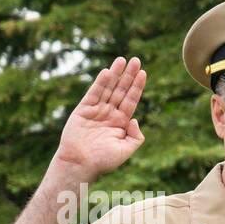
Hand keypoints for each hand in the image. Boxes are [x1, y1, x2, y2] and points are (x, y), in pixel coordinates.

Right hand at [54, 56, 146, 181]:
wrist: (81, 164)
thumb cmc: (103, 161)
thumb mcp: (126, 150)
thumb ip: (136, 136)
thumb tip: (135, 119)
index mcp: (121, 123)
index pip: (131, 100)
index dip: (137, 86)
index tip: (144, 72)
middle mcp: (109, 114)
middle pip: (121, 90)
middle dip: (129, 75)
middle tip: (136, 59)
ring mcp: (96, 110)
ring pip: (108, 88)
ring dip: (115, 74)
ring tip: (122, 60)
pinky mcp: (83, 110)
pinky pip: (94, 93)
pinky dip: (100, 83)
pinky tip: (107, 72)